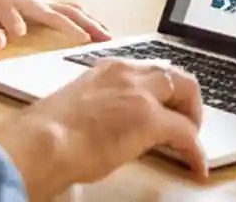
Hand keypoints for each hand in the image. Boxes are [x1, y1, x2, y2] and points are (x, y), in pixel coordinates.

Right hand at [0, 60, 206, 199]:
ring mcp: (139, 93)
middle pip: (174, 75)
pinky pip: (187, 133)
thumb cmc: (46, 133)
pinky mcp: (150, 119)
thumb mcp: (80, 107)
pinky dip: (195, 150)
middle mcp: (126, 73)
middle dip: (185, 100)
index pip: (149, 72)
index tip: (165, 108)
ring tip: (191, 141)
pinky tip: (195, 165)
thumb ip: (104, 107)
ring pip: (187, 91)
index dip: (162, 92)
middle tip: (185, 123)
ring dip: (193, 116)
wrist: (40, 143)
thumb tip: (115, 125)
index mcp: (108, 69)